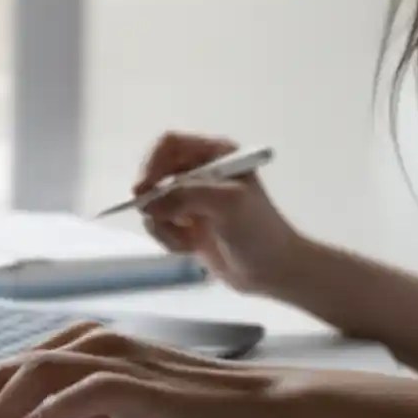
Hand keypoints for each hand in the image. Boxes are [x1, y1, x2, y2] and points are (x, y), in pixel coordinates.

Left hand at [0, 321, 295, 417]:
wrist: (266, 410)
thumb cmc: (203, 412)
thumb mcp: (126, 405)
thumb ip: (80, 405)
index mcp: (88, 344)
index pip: (7, 368)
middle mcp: (95, 342)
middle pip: (5, 366)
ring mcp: (117, 360)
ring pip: (32, 373)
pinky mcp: (140, 386)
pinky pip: (81, 393)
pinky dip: (48, 413)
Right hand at [135, 132, 299, 293]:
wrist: (273, 271)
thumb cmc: (258, 231)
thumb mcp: (227, 204)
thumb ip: (185, 197)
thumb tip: (147, 204)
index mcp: (216, 154)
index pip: (170, 145)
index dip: (152, 163)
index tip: (143, 189)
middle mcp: (202, 172)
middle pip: (155, 173)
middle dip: (154, 199)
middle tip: (156, 219)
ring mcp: (193, 200)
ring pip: (154, 203)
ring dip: (163, 224)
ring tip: (187, 241)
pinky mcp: (187, 225)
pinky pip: (159, 226)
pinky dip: (169, 239)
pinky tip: (191, 249)